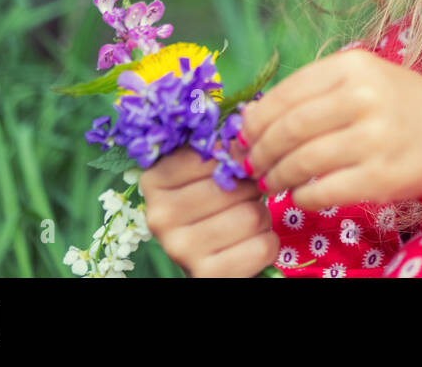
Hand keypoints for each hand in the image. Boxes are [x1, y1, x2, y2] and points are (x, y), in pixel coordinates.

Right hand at [141, 143, 278, 276]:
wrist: (211, 257)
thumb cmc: (211, 204)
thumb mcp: (207, 173)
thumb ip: (221, 152)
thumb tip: (246, 145)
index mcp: (154, 181)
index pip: (211, 155)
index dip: (234, 162)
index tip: (230, 173)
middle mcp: (160, 216)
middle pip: (233, 187)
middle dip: (250, 191)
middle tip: (242, 200)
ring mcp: (180, 249)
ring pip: (251, 216)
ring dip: (261, 217)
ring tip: (246, 222)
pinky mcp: (206, 275)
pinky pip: (261, 246)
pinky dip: (267, 243)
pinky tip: (249, 244)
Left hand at [239, 47, 421, 209]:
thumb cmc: (401, 106)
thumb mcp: (365, 78)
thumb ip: (316, 91)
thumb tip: (254, 119)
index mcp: (355, 66)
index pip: (286, 93)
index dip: (256, 119)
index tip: (243, 136)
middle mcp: (363, 98)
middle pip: (289, 129)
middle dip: (260, 151)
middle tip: (251, 164)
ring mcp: (373, 139)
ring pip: (301, 162)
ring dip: (276, 177)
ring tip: (271, 182)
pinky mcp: (380, 177)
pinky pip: (322, 191)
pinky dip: (302, 197)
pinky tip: (300, 195)